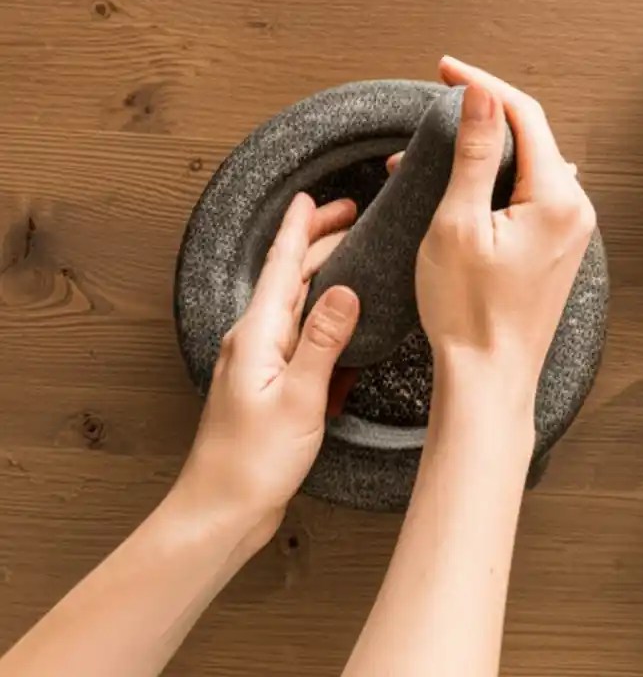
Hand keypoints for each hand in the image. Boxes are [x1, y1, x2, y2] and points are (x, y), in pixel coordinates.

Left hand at [176, 193, 360, 540]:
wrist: (222, 510)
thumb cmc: (252, 463)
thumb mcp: (301, 397)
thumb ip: (324, 340)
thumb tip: (345, 291)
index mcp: (257, 335)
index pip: (282, 267)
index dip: (300, 229)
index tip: (316, 199)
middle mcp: (254, 342)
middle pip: (290, 280)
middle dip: (319, 244)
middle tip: (351, 219)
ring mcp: (260, 364)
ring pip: (297, 308)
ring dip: (323, 280)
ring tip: (353, 261)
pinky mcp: (270, 388)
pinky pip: (301, 342)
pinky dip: (324, 325)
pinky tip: (344, 326)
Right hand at [410, 56, 595, 401]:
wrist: (489, 379)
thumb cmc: (470, 314)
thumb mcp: (458, 222)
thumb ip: (475, 154)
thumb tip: (482, 97)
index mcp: (558, 198)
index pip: (524, 114)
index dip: (483, 85)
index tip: (445, 70)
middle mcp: (575, 211)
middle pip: (529, 139)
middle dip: (477, 123)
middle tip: (430, 118)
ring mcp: (569, 233)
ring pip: (525, 170)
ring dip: (480, 158)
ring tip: (427, 163)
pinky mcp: (556, 251)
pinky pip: (526, 200)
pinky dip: (491, 188)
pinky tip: (454, 196)